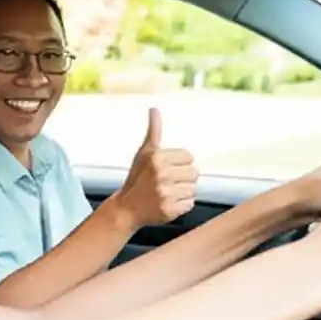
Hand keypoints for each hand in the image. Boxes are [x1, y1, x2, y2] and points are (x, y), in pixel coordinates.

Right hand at [112, 108, 197, 227]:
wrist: (126, 208)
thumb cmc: (137, 178)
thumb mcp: (143, 153)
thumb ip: (154, 131)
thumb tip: (154, 109)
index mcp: (157, 158)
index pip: (189, 157)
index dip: (180, 163)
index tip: (167, 169)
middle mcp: (162, 174)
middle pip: (194, 173)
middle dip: (183, 178)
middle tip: (168, 182)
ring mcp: (166, 193)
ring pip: (193, 189)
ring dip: (183, 191)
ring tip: (168, 192)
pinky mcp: (170, 210)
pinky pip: (190, 204)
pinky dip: (182, 204)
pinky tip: (169, 202)